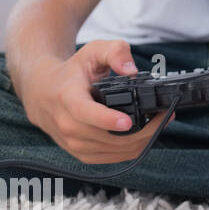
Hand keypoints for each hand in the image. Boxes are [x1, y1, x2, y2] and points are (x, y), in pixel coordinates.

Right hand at [21, 40, 169, 163]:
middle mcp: (67, 125)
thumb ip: (115, 52)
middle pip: (108, 136)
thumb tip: (131, 70)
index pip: (85, 114)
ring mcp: (74, 143)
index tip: (128, 121)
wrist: (42, 93)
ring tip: (160, 123)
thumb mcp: (93, 51)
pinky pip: (114, 157)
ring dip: (142, 140)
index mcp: (67, 99)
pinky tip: (145, 135)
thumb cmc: (72, 72)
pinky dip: (134, 148)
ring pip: (115, 150)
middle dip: (143, 129)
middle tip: (165, 116)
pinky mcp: (82, 154)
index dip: (107, 120)